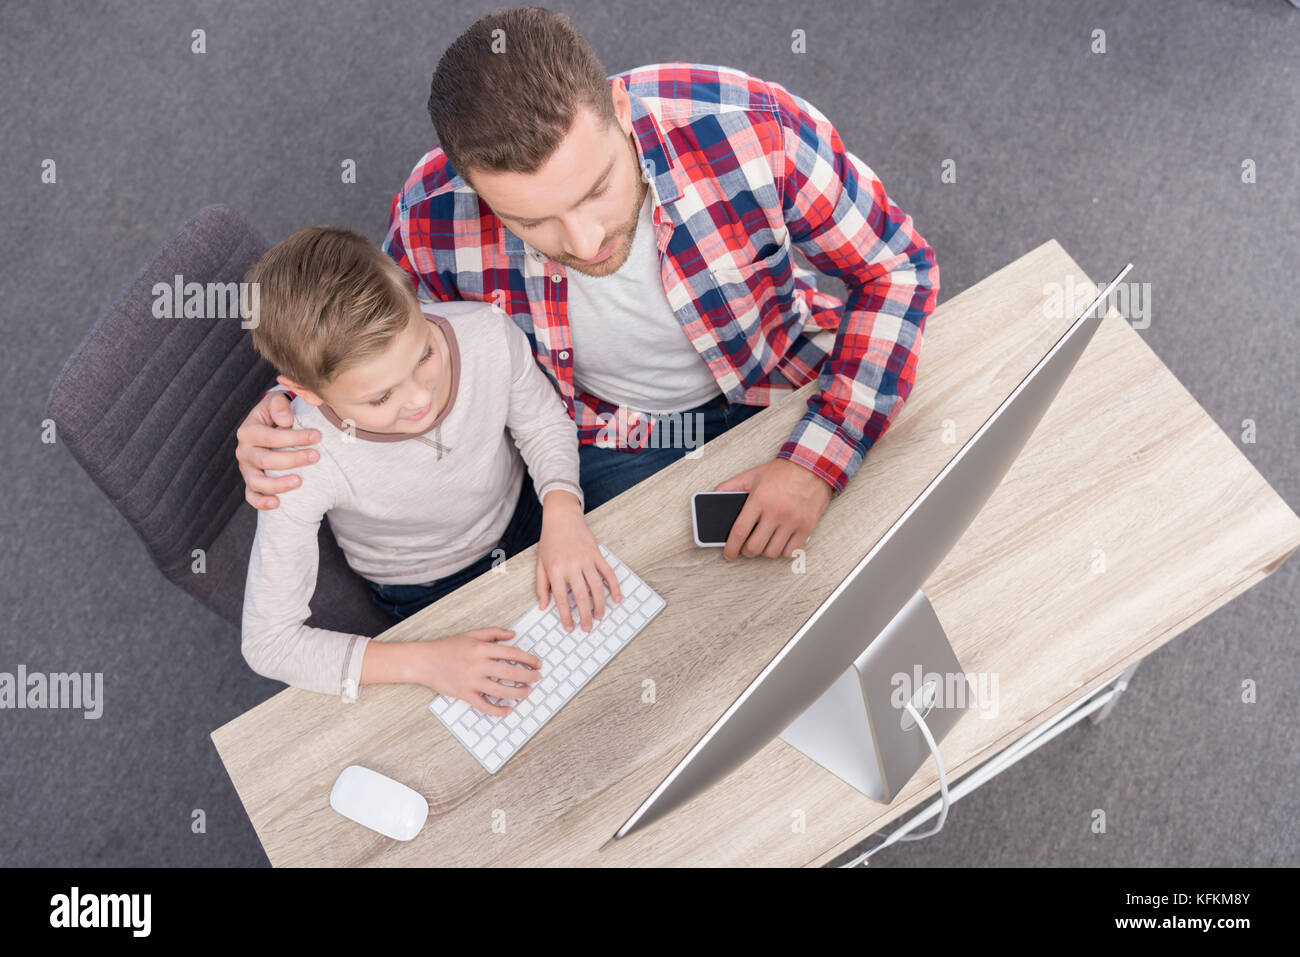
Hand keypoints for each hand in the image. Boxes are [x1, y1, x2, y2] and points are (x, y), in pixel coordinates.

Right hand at [235, 390, 321, 509]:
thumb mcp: (277, 401)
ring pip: (257, 482)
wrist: (271, 424)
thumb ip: (280, 405)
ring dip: (278, 484)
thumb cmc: (278, 412)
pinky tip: (277, 504)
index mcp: (248, 431)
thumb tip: (286, 421)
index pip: (270, 437)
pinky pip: (252, 496)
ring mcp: (246, 469)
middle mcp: (244, 452)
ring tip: (300, 481)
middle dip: (293, 459)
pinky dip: (262, 502)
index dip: (294, 438)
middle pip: (266, 460)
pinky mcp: (251, 482)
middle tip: (316, 457)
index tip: (317, 437)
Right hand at [416, 628, 541, 716]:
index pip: (512, 653)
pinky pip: (484, 706)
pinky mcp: (464, 694)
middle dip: (528, 676)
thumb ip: (493, 633)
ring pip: (501, 691)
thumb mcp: (471, 634)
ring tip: (527, 692)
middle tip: (537, 678)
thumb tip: (513, 635)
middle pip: (511, 672)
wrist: (424, 661)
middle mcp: (478, 665)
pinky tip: (508, 710)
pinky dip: (498, 710)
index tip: (537, 663)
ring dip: (518, 693)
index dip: (529, 659)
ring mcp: (471, 681)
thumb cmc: (447, 647)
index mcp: (481, 648)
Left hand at [536, 490, 622, 631]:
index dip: (565, 616)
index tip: (569, 628)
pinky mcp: (597, 554)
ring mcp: (586, 560)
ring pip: (596, 587)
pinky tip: (616, 599)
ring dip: (599, 605)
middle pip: (581, 597)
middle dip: (585, 616)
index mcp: (555, 570)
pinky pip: (608, 573)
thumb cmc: (550, 541)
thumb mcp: (540, 564)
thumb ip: (541, 586)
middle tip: (587, 628)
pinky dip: (614, 587)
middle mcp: (571, 566)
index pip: (561, 599)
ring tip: (599, 617)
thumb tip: (543, 606)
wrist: (562, 518)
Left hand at [715, 457, 833, 560]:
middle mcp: (776, 512)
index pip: (739, 531)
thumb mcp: (752, 475)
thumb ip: (730, 486)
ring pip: (772, 552)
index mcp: (759, 499)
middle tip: (747, 547)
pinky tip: (781, 542)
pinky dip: (783, 552)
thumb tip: (713, 496)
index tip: (728, 554)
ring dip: (765, 551)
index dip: (731, 548)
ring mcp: (793, 521)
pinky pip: (791, 551)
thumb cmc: (782, 472)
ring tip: (764, 542)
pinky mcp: (807, 526)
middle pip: (755, 547)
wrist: (813, 465)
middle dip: (747, 551)